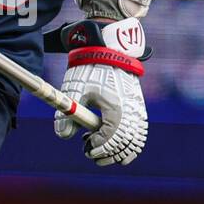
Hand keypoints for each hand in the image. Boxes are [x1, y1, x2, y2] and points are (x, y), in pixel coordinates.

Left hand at [52, 18, 147, 165]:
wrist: (109, 49)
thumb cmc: (90, 69)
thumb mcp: (75, 91)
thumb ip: (68, 115)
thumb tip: (64, 136)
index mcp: (116, 109)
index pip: (112, 140)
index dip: (99, 148)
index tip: (86, 149)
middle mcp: (131, 111)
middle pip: (126, 144)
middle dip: (109, 154)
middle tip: (91, 153)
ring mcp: (138, 109)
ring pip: (136, 140)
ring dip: (121, 150)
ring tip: (102, 149)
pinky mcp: (139, 106)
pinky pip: (140, 130)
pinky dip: (130, 140)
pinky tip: (116, 142)